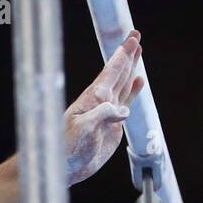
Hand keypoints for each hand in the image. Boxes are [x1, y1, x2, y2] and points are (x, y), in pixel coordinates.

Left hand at [63, 30, 144, 186]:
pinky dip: (133, 90)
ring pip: (122, 84)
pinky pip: (125, 103)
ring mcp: (106, 113)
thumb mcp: (83, 129)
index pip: (110, 72)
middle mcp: (100, 102)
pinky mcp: (112, 126)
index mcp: (92, 99)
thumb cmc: (66, 148)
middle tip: (136, 35)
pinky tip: (139, 81)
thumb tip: (124, 110)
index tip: (131, 39)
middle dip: (127, 55)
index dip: (122, 55)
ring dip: (131, 68)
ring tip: (139, 52)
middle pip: (117, 73)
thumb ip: (103, 115)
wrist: (64, 167)